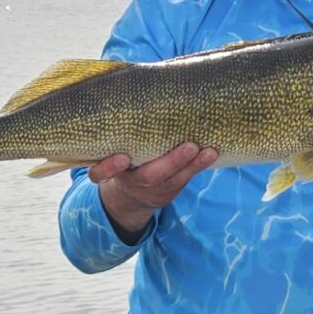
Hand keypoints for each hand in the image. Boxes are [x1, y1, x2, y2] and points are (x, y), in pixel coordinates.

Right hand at [90, 142, 216, 240]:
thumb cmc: (120, 165)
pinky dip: (196, 168)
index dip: (109, 168)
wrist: (126, 198)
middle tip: (189, 147)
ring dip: (192, 165)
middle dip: (171, 162)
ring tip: (209, 152)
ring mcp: (150, 192)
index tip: (120, 158)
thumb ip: (111, 152)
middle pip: (149, 176)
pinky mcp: (167, 194)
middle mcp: (129, 183)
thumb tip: (130, 115)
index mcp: (110, 174)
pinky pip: (183, 181)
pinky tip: (211, 155)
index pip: (101, 174)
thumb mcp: (109, 162)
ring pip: (172, 180)